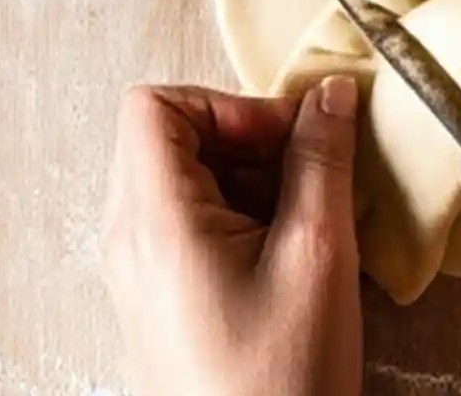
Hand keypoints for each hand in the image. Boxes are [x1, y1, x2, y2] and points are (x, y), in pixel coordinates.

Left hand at [101, 78, 362, 395]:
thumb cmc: (282, 379)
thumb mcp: (317, 256)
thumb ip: (321, 161)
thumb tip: (330, 94)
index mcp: (153, 221)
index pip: (155, 105)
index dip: (227, 105)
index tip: (287, 138)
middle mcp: (130, 239)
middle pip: (170, 138)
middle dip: (247, 141)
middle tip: (308, 175)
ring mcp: (140, 269)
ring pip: (185, 178)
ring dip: (252, 179)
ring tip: (308, 221)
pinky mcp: (161, 294)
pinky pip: (190, 222)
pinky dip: (242, 216)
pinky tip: (290, 253)